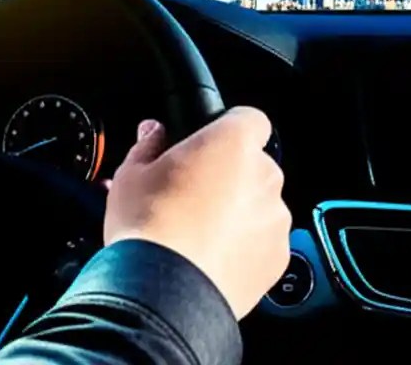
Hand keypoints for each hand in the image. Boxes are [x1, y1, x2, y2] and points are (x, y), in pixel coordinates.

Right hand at [103, 107, 290, 318]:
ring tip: (199, 231)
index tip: (204, 144)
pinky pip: (264, 241)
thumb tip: (152, 133)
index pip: (247, 118)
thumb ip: (148, 146)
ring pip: (260, 205)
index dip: (225, 129)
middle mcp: (263, 176)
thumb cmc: (150, 227)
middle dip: (229, 175)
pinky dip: (245, 246)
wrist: (165, 291)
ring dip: (238, 211)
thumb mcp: (132, 174)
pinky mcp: (277, 257)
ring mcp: (275, 219)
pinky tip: (211, 256)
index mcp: (232, 142)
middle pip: (253, 165)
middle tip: (192, 193)